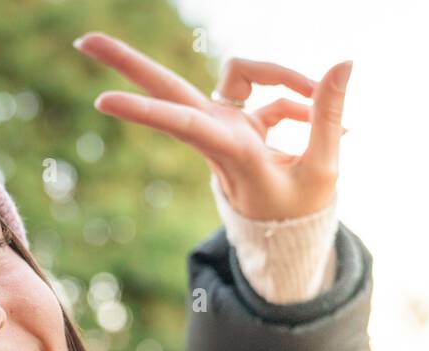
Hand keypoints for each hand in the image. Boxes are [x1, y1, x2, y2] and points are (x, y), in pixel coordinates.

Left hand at [72, 31, 350, 220]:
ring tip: (332, 108)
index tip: (101, 100)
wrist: (287, 233)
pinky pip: (274, 91)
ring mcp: (228, 122)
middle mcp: (218, 133)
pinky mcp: (243, 117)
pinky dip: (304, 101)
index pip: (183, 124)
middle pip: (168, 87)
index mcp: (229, 153)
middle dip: (128, 63)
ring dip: (288, 77)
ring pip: (242, 71)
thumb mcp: (322, 170)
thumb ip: (327, 115)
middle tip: (84, 40)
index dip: (145, 110)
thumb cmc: (298, 211)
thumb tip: (344, 62)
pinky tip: (338, 124)